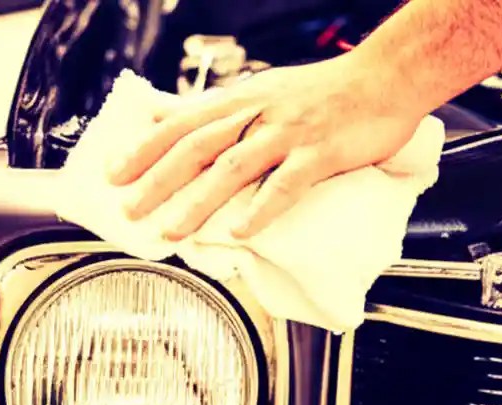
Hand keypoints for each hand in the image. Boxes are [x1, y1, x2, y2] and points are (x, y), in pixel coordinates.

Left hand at [107, 55, 425, 238]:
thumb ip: (217, 109)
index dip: (144, 148)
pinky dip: (259, 208)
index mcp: (241, 99)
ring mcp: (288, 133)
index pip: (181, 123)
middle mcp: (258, 113)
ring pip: (233, 168)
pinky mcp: (319, 152)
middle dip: (157, 180)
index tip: (113, 173)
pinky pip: (285, 184)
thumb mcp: (261, 88)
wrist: (388, 76)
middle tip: (128, 209)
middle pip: (196, 147)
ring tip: (171, 230)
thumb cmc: (325, 90)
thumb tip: (168, 118)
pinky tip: (238, 231)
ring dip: (198, 201)